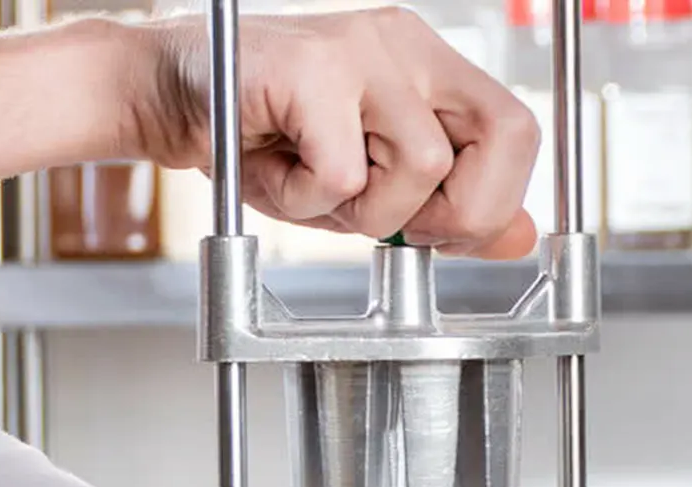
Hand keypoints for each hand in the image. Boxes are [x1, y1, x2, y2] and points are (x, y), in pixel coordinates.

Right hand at [133, 7, 540, 258]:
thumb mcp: (372, 187)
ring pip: (424, 167)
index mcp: (427, 67)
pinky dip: (310, 202)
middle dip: (461, 210)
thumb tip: (522, 235)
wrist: (169, 99)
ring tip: (317, 188)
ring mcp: (362, 51)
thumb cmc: (265, 141)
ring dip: (369, 210)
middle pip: (504, 134)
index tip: (441, 230)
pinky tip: (280, 174)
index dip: (495, 199)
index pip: (517, 132)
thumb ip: (450, 208)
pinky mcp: (313, 70)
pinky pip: (345, 176)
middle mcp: (405, 46)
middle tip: (398, 222)